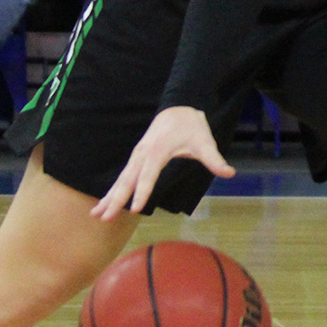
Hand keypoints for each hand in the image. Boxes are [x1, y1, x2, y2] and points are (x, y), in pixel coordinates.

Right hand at [91, 105, 234, 218]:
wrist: (177, 108)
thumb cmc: (192, 126)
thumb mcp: (205, 141)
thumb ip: (215, 160)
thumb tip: (230, 173)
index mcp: (158, 151)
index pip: (148, 175)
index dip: (142, 192)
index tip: (135, 208)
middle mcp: (142, 154)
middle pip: (127, 180)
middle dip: (116, 199)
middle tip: (105, 218)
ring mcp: (136, 156)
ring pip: (121, 180)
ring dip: (109, 197)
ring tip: (96, 215)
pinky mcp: (135, 159)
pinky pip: (122, 177)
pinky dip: (111, 190)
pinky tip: (101, 205)